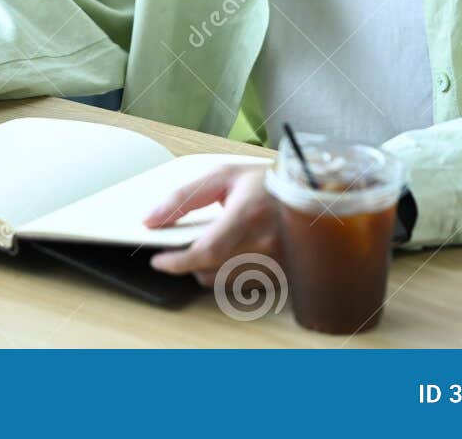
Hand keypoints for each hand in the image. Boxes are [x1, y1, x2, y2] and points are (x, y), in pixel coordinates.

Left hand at [143, 163, 279, 285]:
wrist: (309, 192)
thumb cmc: (266, 182)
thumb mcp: (223, 176)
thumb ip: (185, 197)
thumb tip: (151, 219)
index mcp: (248, 215)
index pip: (206, 251)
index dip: (178, 261)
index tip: (158, 260)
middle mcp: (264, 244)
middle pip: (210, 270)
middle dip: (187, 263)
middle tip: (177, 249)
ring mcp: (274, 263)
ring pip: (223, 282)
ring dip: (205, 269)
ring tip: (205, 247)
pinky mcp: (280, 275)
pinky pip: (242, 285)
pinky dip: (227, 274)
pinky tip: (228, 255)